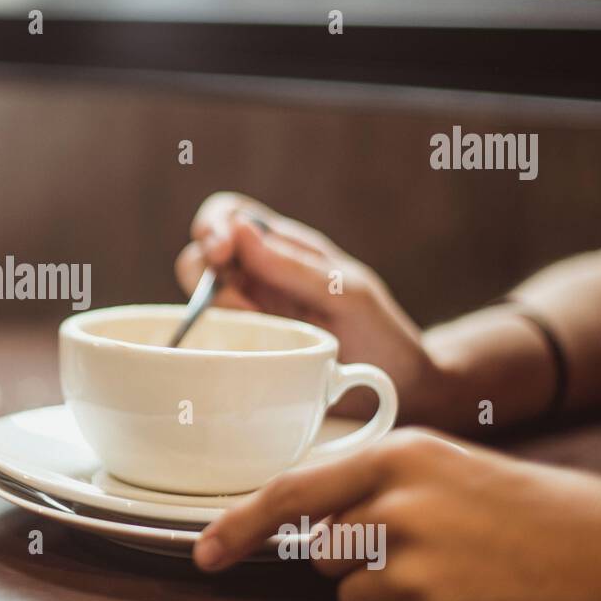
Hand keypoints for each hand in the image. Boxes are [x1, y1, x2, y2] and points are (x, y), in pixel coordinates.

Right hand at [176, 191, 441, 418]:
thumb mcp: (346, 293)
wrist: (399, 386)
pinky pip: (211, 334)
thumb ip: (294, 266)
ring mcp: (249, 310)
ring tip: (258, 327)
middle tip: (242, 303)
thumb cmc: (379, 331)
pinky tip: (244, 350)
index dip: (212, 225)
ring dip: (213, 307)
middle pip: (200, 253)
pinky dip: (212, 338)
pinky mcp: (244, 347)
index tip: (221, 252)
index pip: (227, 213)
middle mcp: (258, 274)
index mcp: (283, 245)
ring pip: (201, 294)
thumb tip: (239, 232)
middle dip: (204, 270)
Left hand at [193, 428, 600, 600]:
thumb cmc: (544, 514)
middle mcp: (397, 505)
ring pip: (347, 593)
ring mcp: (413, 565)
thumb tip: (316, 521)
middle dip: (348, 556)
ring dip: (384, 594)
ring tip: (456, 575)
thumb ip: (382, 485)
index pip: (292, 489)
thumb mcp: (456, 470)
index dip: (238, 524)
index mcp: (401, 455)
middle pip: (317, 546)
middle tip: (422, 551)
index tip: (204, 550)